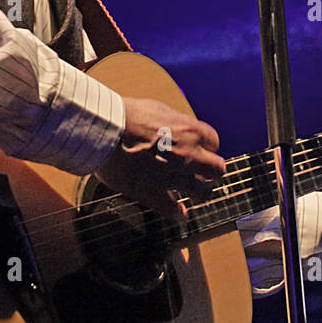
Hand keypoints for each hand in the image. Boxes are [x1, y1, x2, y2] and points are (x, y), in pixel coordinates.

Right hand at [95, 97, 224, 222]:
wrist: (104, 129)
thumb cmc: (127, 115)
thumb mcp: (159, 109)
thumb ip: (176, 123)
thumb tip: (180, 129)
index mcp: (189, 131)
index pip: (214, 142)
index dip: (206, 146)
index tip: (199, 148)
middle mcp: (186, 155)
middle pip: (217, 170)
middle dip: (211, 170)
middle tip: (203, 172)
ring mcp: (171, 176)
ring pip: (201, 193)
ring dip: (198, 192)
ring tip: (194, 192)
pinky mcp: (152, 191)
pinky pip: (172, 209)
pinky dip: (177, 213)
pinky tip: (179, 214)